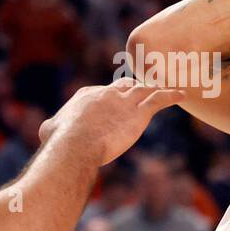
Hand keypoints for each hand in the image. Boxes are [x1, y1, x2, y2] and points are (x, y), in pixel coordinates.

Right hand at [39, 78, 185, 165]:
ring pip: (144, 90)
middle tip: (141, 96)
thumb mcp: (49, 130)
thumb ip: (52, 126)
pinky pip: (160, 99)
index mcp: (87, 95)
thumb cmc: (60, 141)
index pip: (102, 93)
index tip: (113, 108)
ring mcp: (125, 101)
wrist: (76, 145)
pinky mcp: (139, 112)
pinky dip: (172, 95)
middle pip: (125, 86)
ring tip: (166, 90)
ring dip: (154, 89)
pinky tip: (183, 94)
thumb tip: (46, 129)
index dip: (109, 100)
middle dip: (133, 90)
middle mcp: (107, 93)